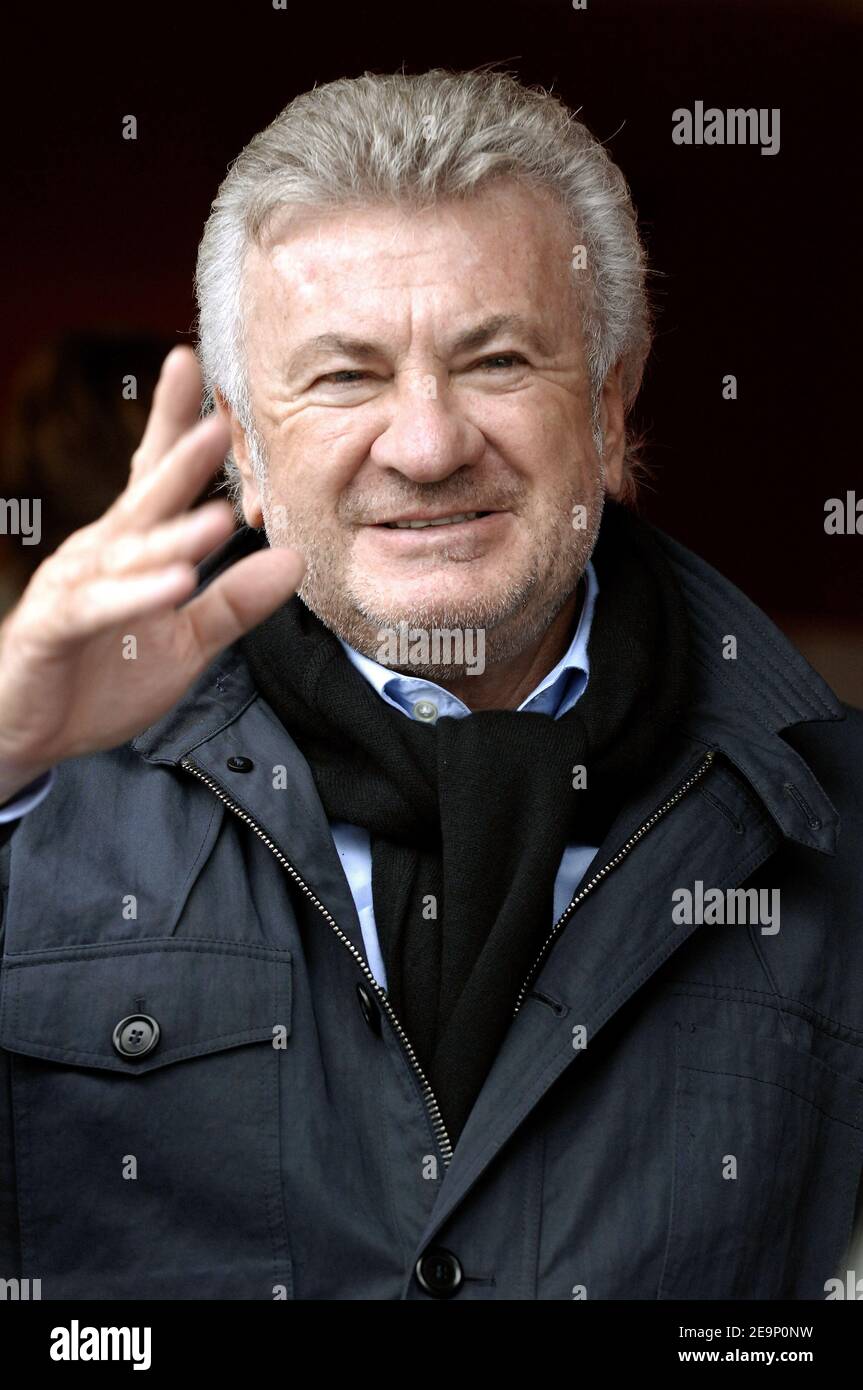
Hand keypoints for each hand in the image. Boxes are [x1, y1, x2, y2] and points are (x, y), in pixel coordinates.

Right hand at [0, 346, 302, 801]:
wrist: (29, 732)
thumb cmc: (101, 677)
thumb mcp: (186, 643)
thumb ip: (234, 603)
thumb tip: (293, 561)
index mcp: (129, 548)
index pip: (154, 477)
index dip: (171, 423)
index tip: (191, 363)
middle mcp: (99, 554)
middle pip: (145, 501)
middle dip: (180, 460)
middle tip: (220, 423)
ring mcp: (73, 588)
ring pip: (127, 556)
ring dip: (172, 537)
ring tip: (217, 518)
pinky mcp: (55, 629)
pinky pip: (99, 610)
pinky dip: (136, 598)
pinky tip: (174, 585)